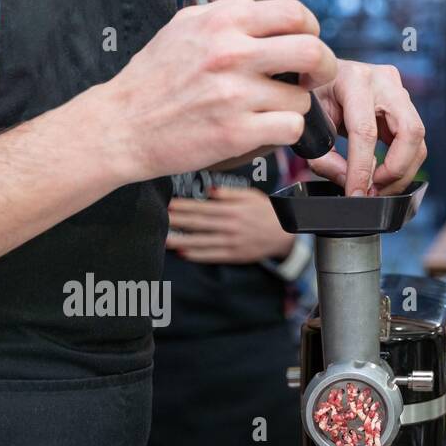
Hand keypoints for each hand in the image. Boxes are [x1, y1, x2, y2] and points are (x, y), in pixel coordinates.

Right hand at [99, 0, 335, 181]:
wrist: (123, 125)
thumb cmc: (155, 79)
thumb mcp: (187, 27)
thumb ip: (228, 16)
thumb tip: (267, 10)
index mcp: (222, 20)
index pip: (294, 13)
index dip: (310, 30)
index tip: (304, 44)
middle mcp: (230, 53)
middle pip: (312, 51)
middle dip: (323, 67)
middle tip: (312, 78)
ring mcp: (235, 94)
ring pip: (302, 98)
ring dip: (293, 106)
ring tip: (270, 108)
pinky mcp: (237, 132)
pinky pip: (291, 129)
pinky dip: (285, 132)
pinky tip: (265, 128)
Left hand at [166, 187, 293, 263]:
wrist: (286, 234)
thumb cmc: (267, 212)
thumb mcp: (252, 196)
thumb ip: (230, 193)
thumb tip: (210, 190)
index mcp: (233, 210)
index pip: (203, 208)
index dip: (184, 206)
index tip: (168, 204)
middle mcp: (231, 227)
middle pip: (198, 224)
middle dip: (178, 222)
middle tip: (158, 220)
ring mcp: (232, 243)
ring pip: (202, 242)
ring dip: (181, 240)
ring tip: (164, 240)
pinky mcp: (235, 255)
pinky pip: (213, 256)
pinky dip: (197, 255)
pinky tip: (183, 253)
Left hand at [307, 60, 426, 195]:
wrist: (320, 78)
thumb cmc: (313, 98)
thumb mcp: (309, 125)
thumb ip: (324, 157)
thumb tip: (352, 182)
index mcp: (354, 79)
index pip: (365, 131)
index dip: (362, 168)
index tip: (356, 193)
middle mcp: (383, 81)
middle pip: (410, 133)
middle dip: (395, 170)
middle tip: (374, 190)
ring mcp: (399, 92)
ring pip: (418, 141)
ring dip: (401, 172)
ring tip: (377, 187)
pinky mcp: (406, 107)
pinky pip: (415, 143)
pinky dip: (402, 165)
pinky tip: (383, 176)